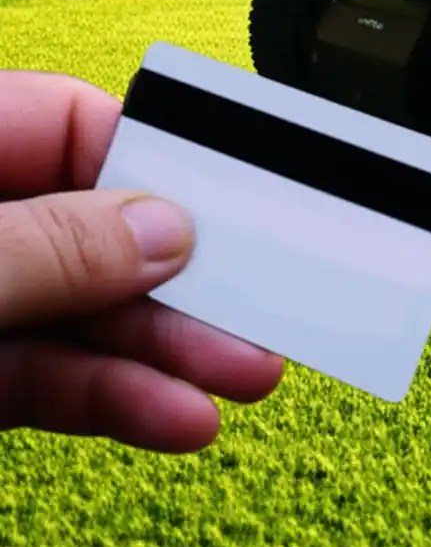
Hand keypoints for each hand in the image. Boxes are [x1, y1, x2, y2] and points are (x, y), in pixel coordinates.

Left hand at [0, 70, 282, 452]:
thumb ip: (47, 248)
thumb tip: (167, 230)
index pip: (70, 127)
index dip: (159, 164)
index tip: (240, 211)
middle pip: (93, 232)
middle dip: (183, 279)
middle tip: (268, 310)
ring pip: (81, 316)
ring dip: (168, 354)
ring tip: (247, 379)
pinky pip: (47, 380)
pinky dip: (113, 401)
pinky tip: (177, 419)